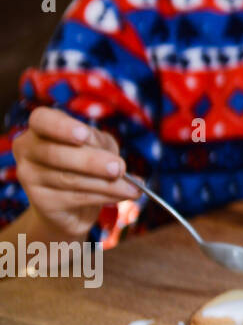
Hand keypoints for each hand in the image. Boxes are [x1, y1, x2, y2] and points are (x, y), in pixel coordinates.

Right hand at [11, 106, 138, 238]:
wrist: (71, 205)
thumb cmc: (85, 164)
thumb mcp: (97, 146)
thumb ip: (101, 146)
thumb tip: (118, 164)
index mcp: (41, 127)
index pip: (42, 120)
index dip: (62, 127)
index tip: (83, 135)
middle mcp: (28, 150)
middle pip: (56, 154)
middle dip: (91, 161)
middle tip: (119, 168)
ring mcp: (30, 177)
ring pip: (68, 178)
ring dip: (106, 183)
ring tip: (132, 186)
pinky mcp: (41, 201)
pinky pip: (75, 197)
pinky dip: (104, 196)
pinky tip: (124, 194)